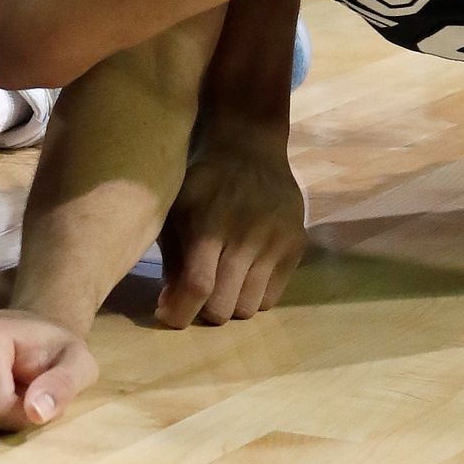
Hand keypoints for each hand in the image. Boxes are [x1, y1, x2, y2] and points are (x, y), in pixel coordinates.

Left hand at [155, 128, 304, 326]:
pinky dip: (253, 296)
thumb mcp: (175, 211)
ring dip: (229, 304)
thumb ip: (172, 259)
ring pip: (249, 308)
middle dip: (202, 311)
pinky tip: (243, 275)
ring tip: (221, 284)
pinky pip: (272, 298)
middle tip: (197, 296)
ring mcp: (276, 242)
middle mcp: (246, 237)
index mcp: (209, 226)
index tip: (168, 316)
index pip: (198, 286)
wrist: (249, 148)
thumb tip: (170, 308)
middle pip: (224, 306)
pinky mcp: (295, 246)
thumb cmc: (203, 183)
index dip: (180, 312)